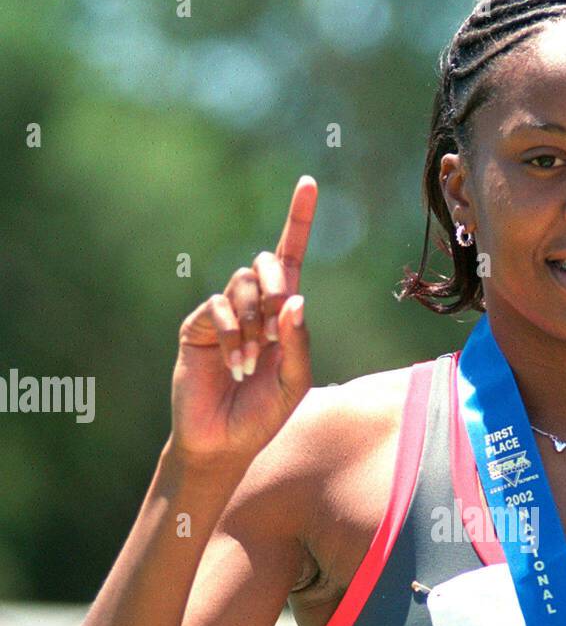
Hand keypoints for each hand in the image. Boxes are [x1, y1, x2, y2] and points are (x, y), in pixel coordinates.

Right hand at [172, 175, 317, 464]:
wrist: (221, 443)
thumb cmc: (262, 415)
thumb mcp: (293, 383)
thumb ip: (298, 342)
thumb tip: (295, 298)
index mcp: (282, 315)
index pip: (291, 258)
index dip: (298, 220)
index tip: (308, 182)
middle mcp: (253, 307)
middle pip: (266, 262)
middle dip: (275, 283)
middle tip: (276, 317)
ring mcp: (224, 314)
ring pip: (243, 283)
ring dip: (253, 322)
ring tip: (250, 363)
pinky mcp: (197, 325)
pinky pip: (218, 306)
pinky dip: (232, 333)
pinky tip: (234, 363)